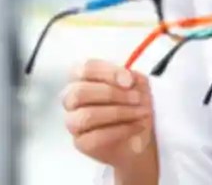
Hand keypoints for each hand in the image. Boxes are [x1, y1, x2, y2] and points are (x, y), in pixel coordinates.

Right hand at [62, 59, 157, 178]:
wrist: (138, 135)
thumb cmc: (132, 104)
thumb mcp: (138, 84)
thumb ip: (131, 77)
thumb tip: (126, 79)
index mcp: (82, 77)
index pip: (86, 68)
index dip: (108, 73)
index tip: (130, 81)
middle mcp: (71, 98)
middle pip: (80, 92)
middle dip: (112, 94)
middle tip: (137, 98)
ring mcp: (73, 122)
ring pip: (86, 116)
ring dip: (118, 113)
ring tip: (139, 113)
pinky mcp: (81, 143)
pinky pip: (96, 137)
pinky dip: (120, 130)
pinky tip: (136, 126)